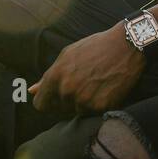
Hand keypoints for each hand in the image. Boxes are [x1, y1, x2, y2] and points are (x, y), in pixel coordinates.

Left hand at [30, 24, 144, 114]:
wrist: (126, 45)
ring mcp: (84, 100)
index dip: (47, 102)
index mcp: (55, 77)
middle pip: (59, 109)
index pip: (41, 105)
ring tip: (94, 85)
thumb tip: (31, 91)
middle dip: (66, 101)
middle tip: (82, 85)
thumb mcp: (67, 55)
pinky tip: (104, 90)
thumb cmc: (95, 47)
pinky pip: (93, 113)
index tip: (55, 98)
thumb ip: (47, 76)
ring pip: (77, 112)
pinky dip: (98, 105)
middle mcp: (67, 91)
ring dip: (83, 104)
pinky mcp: (101, 107)